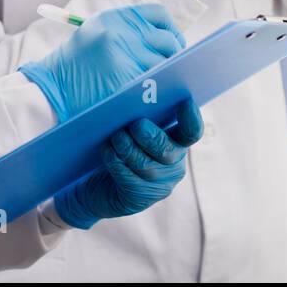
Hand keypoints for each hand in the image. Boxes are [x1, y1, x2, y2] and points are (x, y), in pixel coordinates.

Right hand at [20, 4, 185, 121]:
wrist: (47, 92)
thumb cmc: (72, 68)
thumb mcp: (95, 36)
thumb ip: (128, 32)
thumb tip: (166, 40)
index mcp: (115, 17)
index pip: (160, 15)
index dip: (171, 30)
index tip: (174, 43)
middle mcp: (122, 32)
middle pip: (168, 40)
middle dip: (174, 55)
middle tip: (172, 69)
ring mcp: (125, 55)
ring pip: (165, 64)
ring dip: (167, 75)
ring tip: (161, 84)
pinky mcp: (126, 80)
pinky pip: (156, 83)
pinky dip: (159, 89)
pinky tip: (154, 95)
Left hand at [54, 99, 204, 228]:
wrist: (95, 185)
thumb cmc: (116, 147)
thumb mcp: (130, 128)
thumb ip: (139, 112)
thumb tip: (135, 86)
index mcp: (176, 143)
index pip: (191, 132)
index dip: (192, 118)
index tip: (185, 102)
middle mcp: (173, 166)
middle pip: (169, 151)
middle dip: (153, 137)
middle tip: (136, 124)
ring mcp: (158, 186)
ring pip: (146, 166)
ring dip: (129, 148)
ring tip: (116, 137)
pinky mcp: (139, 199)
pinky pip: (129, 180)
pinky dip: (116, 162)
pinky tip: (107, 150)